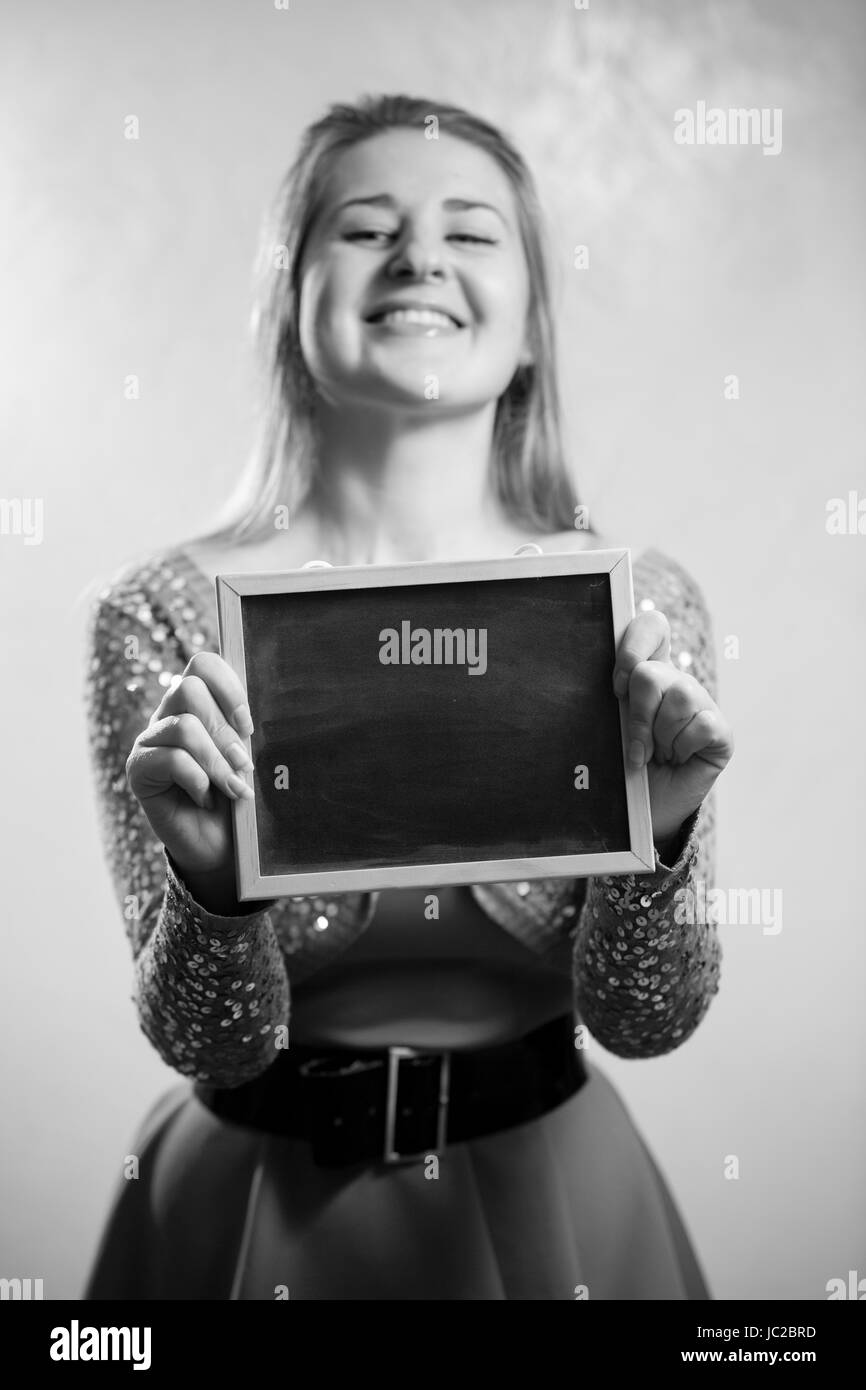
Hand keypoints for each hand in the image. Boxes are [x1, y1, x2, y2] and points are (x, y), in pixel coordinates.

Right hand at [125, 651, 254, 889]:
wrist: (220, 845)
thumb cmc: (237, 795)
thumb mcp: (246, 756)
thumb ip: (244, 730)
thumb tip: (251, 715)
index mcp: (197, 702)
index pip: (202, 664)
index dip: (228, 687)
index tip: (248, 724)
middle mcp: (168, 714)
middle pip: (189, 690)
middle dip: (224, 731)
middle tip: (244, 765)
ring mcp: (150, 741)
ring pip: (184, 727)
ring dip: (216, 761)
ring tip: (233, 787)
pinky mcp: (138, 770)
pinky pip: (170, 760)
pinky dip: (197, 781)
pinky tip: (205, 800)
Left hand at [612, 610, 733, 846]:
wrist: (646, 810)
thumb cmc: (624, 767)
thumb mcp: (612, 729)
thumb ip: (618, 699)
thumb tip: (621, 679)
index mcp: (649, 673)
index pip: (652, 627)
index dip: (633, 647)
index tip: (617, 687)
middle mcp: (678, 683)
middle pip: (653, 672)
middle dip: (637, 714)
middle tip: (636, 744)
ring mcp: (702, 704)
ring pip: (679, 697)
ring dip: (660, 736)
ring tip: (659, 754)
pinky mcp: (720, 730)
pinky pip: (700, 725)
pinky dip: (682, 748)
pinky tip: (679, 760)